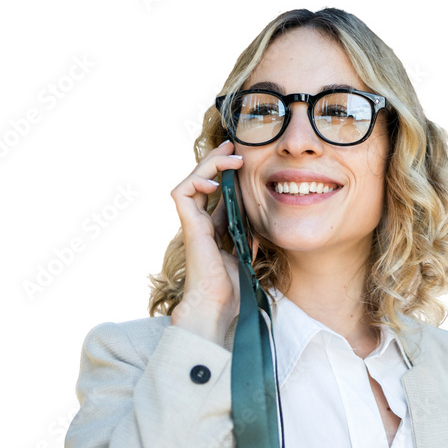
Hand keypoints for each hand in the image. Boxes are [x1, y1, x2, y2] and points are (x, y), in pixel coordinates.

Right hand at [169, 140, 251, 343]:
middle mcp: (202, 221)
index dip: (226, 171)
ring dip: (209, 164)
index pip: (217, 190)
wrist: (219, 303)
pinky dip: (196, 181)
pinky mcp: (189, 225)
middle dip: (216, 158)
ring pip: (191, 180)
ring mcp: (193, 222)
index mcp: (215, 226)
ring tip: (231, 158)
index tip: (242, 157)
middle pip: (203, 179)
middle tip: (233, 144)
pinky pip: (182, 193)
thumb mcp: (250, 250)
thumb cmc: (233, 286)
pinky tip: (215, 182)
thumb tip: (264, 220)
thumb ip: (252, 233)